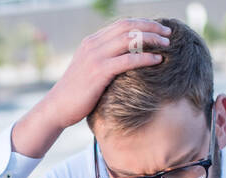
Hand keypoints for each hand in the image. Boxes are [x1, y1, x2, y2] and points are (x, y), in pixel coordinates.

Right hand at [38, 18, 171, 129]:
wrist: (57, 107)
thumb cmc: (76, 93)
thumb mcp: (88, 70)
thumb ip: (104, 60)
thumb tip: (124, 60)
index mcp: (91, 42)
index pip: (121, 24)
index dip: (142, 23)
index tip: (158, 28)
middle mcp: (93, 45)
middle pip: (128, 27)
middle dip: (151, 26)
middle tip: (168, 33)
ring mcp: (95, 57)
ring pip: (129, 39)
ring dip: (151, 39)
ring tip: (167, 44)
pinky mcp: (98, 72)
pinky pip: (127, 60)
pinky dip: (145, 58)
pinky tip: (157, 60)